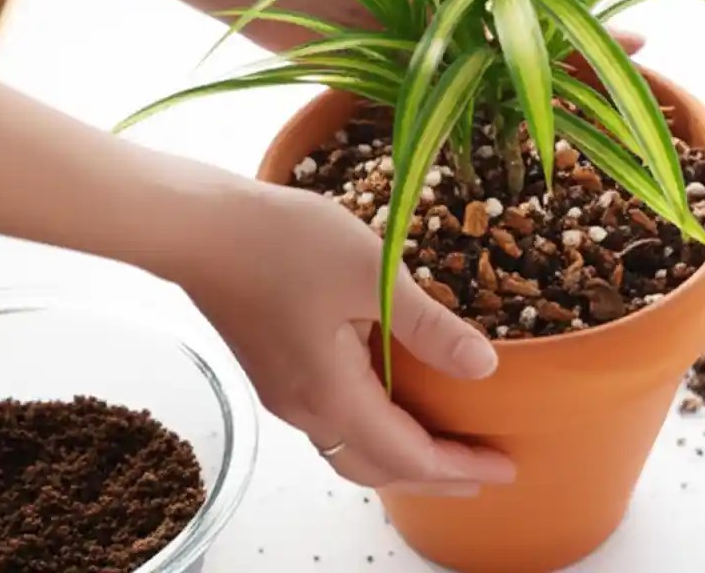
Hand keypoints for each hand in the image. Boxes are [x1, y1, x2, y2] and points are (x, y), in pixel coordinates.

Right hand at [166, 29, 644, 497]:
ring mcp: (286, 394)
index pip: (407, 455)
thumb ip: (429, 326)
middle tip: (485, 472)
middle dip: (436, 477)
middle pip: (379, 468)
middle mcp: (306, 409)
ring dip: (403, 460)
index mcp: (332, 393)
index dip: (459, 467)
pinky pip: (334, 425)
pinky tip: (394, 409)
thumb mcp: (372, 274)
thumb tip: (483, 367)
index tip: (505, 467)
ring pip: (352, 451)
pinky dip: (375, 434)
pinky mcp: (276, 374)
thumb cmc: (281, 242)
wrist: (198, 228)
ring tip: (446, 451)